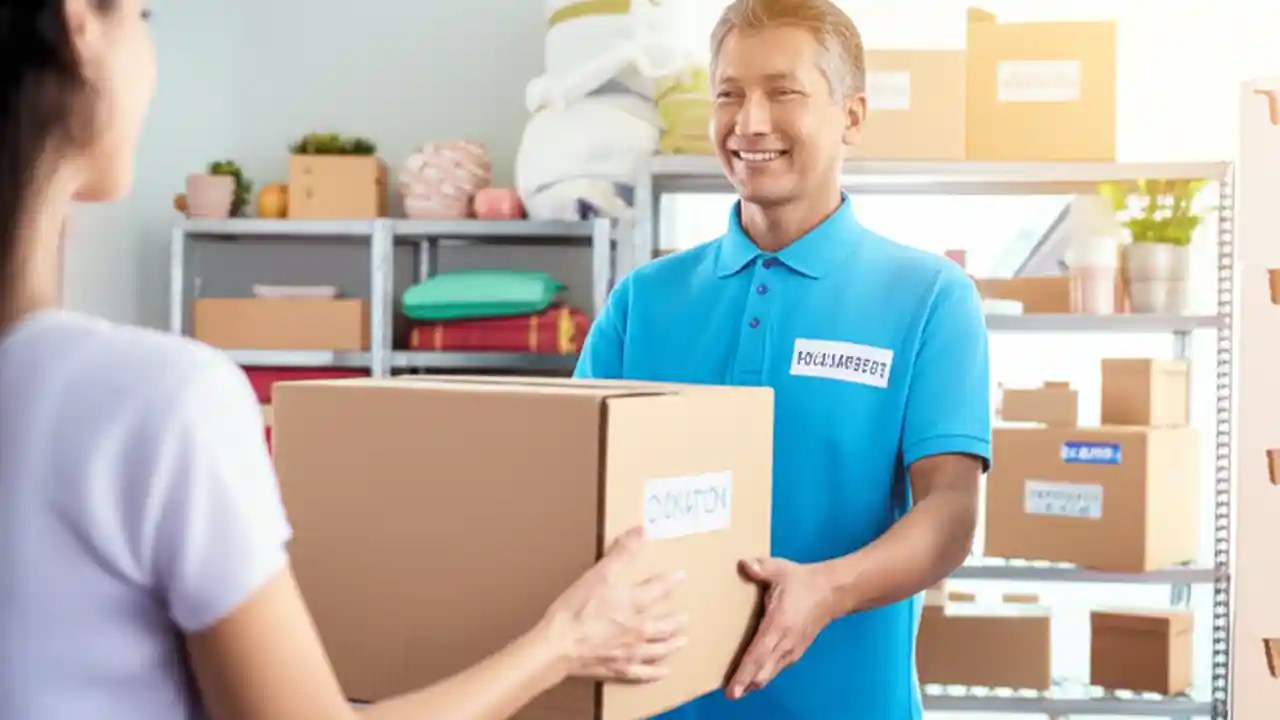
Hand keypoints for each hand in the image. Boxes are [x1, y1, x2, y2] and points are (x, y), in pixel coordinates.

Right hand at [540, 527, 687, 682]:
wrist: (559, 646)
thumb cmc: (576, 609)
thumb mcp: (599, 574)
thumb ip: (622, 552)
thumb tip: (641, 531)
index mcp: (633, 603)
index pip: (658, 589)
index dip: (671, 580)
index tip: (681, 576)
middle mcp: (638, 629)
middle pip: (664, 624)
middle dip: (676, 620)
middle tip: (685, 617)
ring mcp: (630, 652)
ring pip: (659, 648)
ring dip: (672, 644)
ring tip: (682, 641)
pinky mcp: (619, 669)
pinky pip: (644, 673)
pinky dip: (656, 672)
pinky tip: (664, 671)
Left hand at [726, 558, 836, 699]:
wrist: (833, 591)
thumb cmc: (803, 581)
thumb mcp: (779, 569)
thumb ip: (760, 568)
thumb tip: (743, 564)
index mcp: (778, 624)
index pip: (758, 654)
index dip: (744, 673)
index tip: (732, 689)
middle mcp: (785, 642)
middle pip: (763, 671)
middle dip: (746, 684)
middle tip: (730, 695)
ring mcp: (792, 648)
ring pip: (771, 672)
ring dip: (755, 682)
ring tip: (739, 690)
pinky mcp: (797, 650)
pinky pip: (778, 667)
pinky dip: (765, 675)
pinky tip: (756, 679)